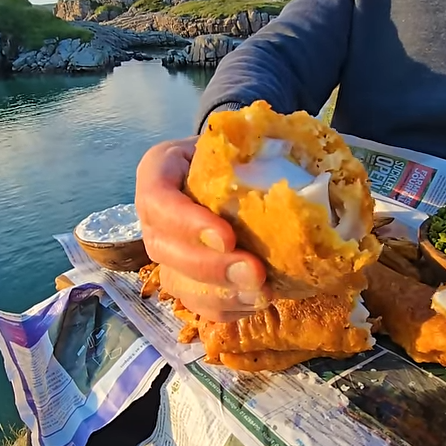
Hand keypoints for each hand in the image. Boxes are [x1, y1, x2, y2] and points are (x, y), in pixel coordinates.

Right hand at [135, 137, 269, 322]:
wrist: (229, 169)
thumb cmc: (234, 150)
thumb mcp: (236, 136)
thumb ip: (248, 145)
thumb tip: (293, 162)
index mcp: (156, 172)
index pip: (158, 201)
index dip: (189, 225)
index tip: (228, 238)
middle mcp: (152, 216)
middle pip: (165, 250)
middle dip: (211, 267)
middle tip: (255, 272)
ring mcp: (164, 252)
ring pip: (178, 283)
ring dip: (220, 295)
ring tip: (261, 293)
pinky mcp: (182, 278)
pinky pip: (196, 304)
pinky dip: (227, 309)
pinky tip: (256, 302)